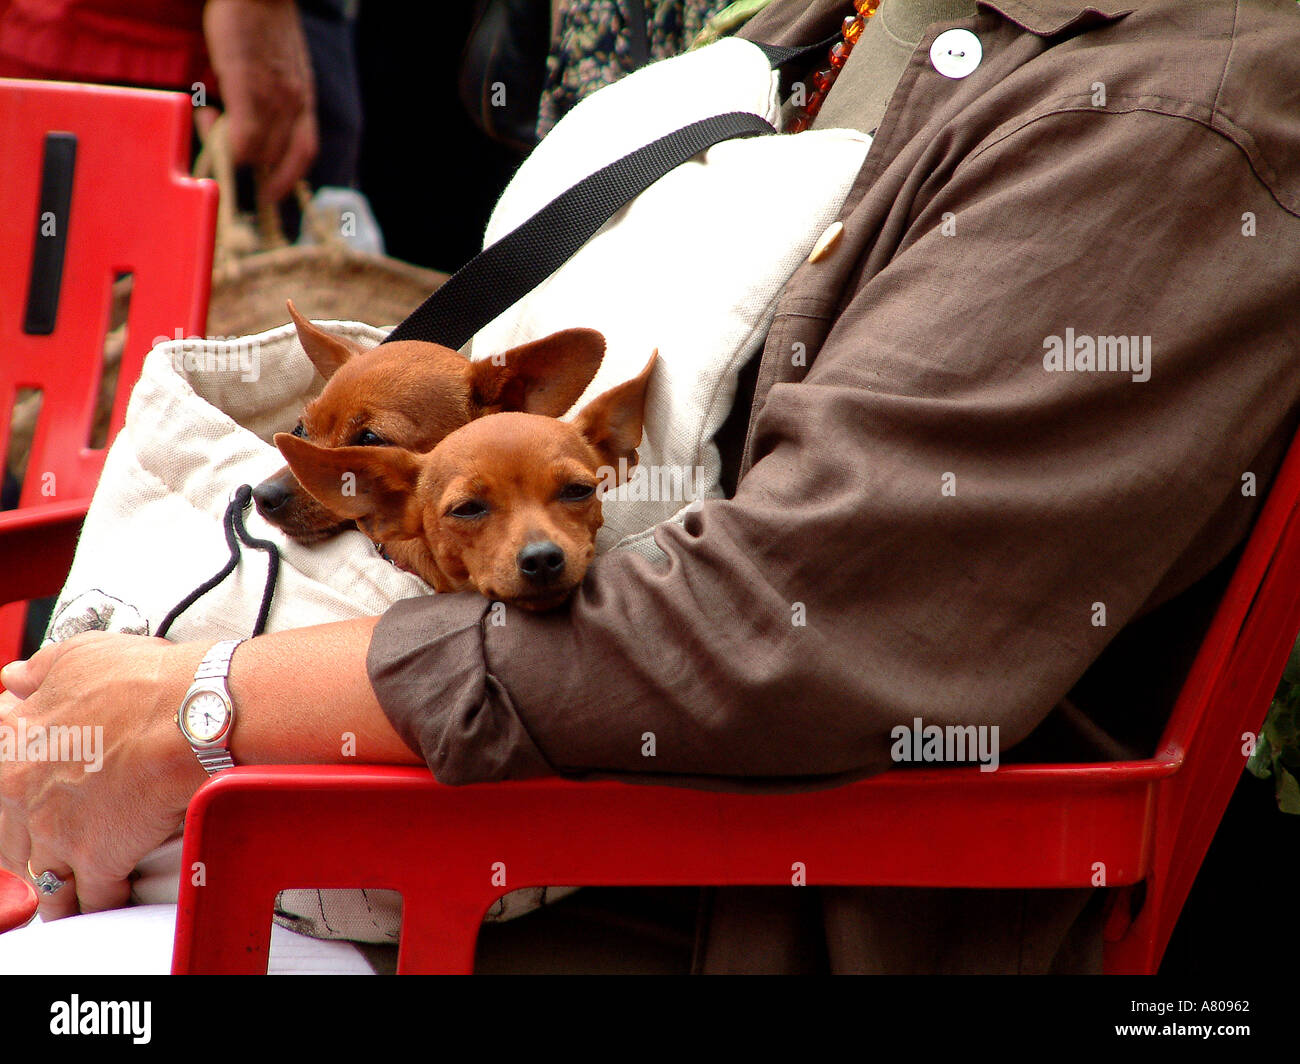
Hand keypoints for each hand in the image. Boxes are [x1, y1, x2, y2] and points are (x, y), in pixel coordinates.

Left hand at [0, 634, 206, 918]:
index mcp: (16, 742)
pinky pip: (93, 896)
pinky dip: (106, 898)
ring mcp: (57, 831)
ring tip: (81, 883)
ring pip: (47, 877)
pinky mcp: (98, 858)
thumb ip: (41, 672)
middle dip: (34, 847)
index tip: (36, 795)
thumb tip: (18, 678)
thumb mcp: (80, 655)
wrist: (192, 715)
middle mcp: (25, 792)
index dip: (19, 793)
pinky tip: (118, 892)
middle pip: (13, 840)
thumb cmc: (146, 682)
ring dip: (63, 882)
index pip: (1, 783)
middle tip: (58, 845)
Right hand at [201, 0, 318, 203]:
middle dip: (250, 167)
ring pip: (258, 153)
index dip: (286, 180)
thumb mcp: (280, 69)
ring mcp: (275, 96)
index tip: (268, 194)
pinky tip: (207, 118)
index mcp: (304, 101)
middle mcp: (295, 104)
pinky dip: (220, 136)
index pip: (303, 155)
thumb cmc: (259, 24)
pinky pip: (241, 135)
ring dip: (230, 150)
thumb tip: (247, 123)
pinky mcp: (249, 85)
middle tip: (223, 152)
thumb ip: (273, 98)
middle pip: (278, 160)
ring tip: (212, 126)